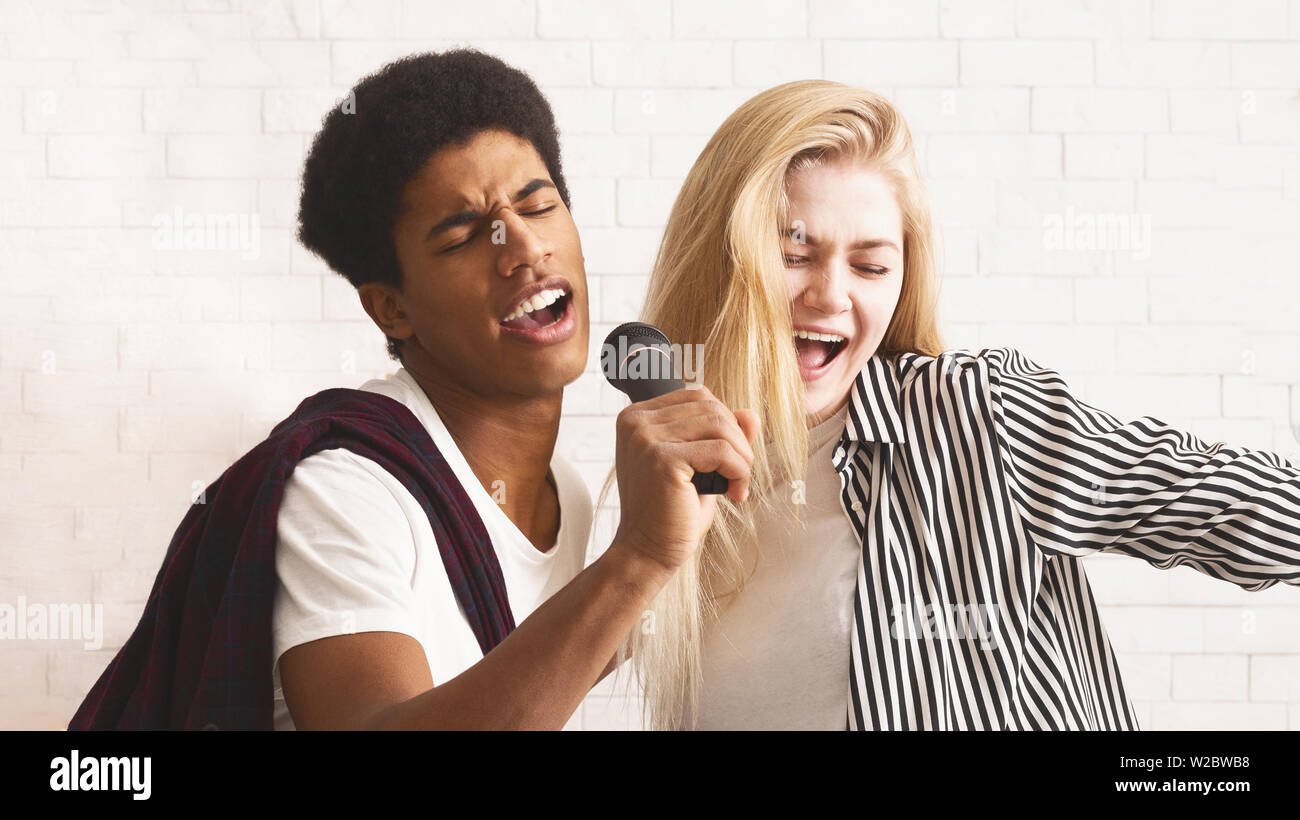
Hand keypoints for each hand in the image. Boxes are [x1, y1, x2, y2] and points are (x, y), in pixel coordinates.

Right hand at [610, 385, 758, 573]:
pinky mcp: (661, 460)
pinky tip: (735, 493)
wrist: (647, 551)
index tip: (729, 456)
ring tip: (738, 483)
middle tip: (740, 473)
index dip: (725, 422)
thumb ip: (723, 435)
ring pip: (720, 425)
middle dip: (737, 440)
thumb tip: (751, 414)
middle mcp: (636, 422)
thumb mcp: (701, 465)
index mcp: (637, 416)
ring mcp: (646, 439)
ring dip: (741, 455)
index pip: (697, 396)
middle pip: (711, 407)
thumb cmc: (672, 510)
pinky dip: (738, 471)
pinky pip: (721, 451)